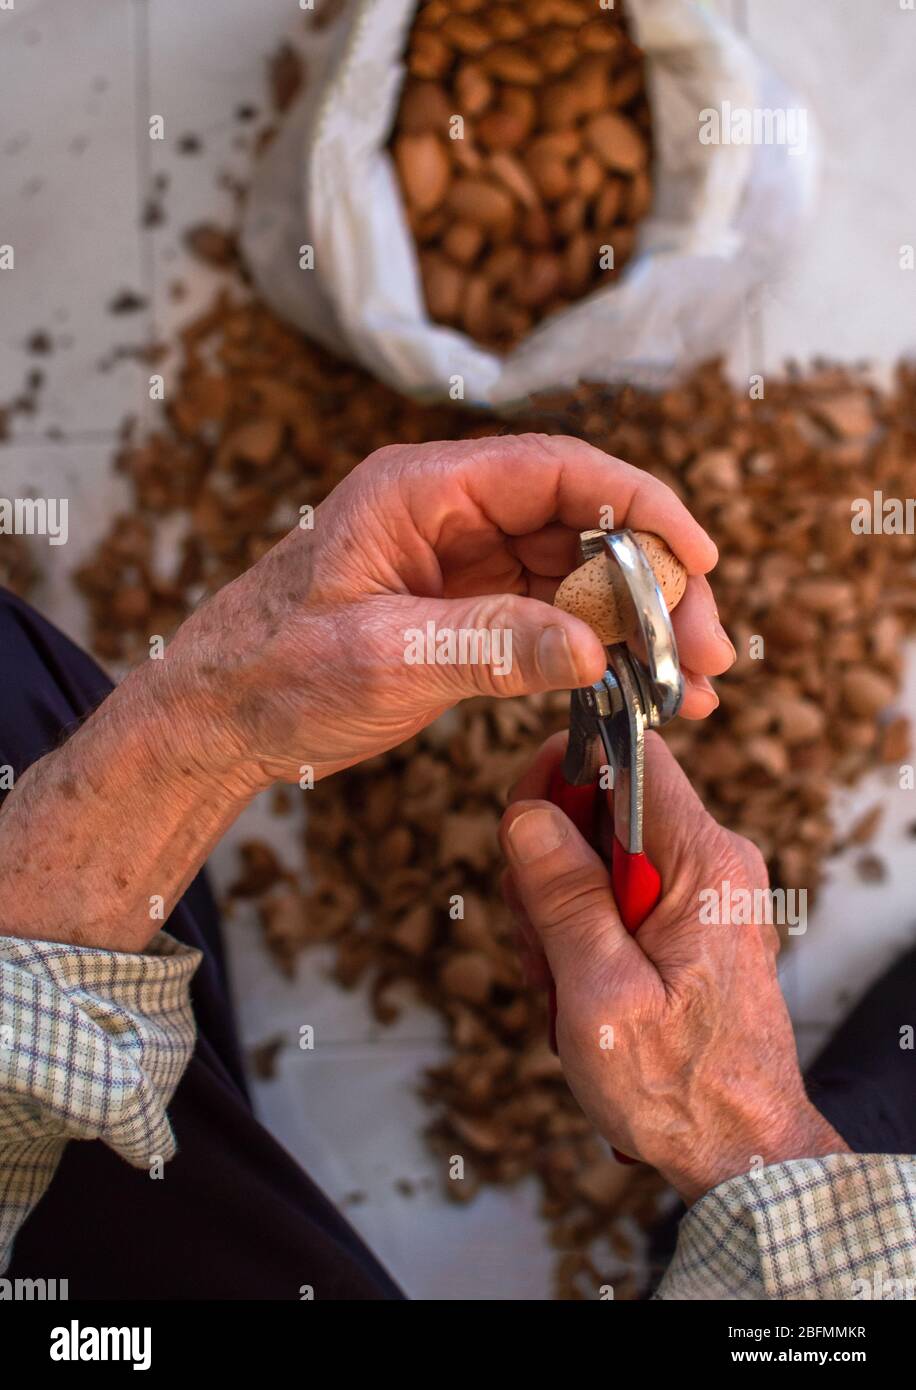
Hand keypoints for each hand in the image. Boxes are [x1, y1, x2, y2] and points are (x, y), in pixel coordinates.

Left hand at [164, 434, 732, 786]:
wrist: (217, 718)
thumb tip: (591, 651)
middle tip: (709, 651)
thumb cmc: (272, 673)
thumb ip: (486, 645)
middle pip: (584, 524)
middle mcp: (451, 515)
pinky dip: (599, 653)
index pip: (556, 470)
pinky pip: (552, 618)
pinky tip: (640, 691)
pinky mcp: (467, 611)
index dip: (641, 505)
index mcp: (420, 491)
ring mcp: (462, 563)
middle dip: (656, 583)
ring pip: (579, 574)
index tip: (701, 556)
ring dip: (639, 625)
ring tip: (693, 686)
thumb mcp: (379, 658)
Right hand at [499, 732, 847, 1203]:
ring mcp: (703, 892)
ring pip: (598, 855)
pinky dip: (581, 935)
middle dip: (548, 867)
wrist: (740, 1153)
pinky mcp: (691, 921)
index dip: (565, 770)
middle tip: (539, 945)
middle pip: (602, 807)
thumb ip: (564, 897)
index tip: (521, 823)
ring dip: (558, 913)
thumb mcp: (601, 994)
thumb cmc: (680, 1088)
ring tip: (560, 986)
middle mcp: (713, 863)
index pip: (632, 756)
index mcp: (703, 864)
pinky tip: (576, 991)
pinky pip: (616, 895)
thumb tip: (528, 815)